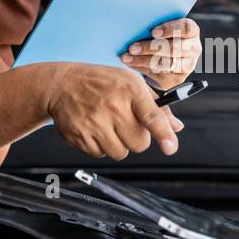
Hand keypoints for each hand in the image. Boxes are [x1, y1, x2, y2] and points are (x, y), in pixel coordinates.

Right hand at [43, 63, 184, 159]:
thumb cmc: (102, 83)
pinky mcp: (80, 135)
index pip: (152, 116)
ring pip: (120, 153)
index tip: (170, 148)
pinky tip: (94, 128)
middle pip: (139, 144)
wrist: (62, 84)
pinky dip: (100, 146)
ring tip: (108, 125)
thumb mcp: (131, 83)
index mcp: (130, 90)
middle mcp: (112, 106)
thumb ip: (156, 107)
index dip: (163, 134)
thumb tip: (176, 127)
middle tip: (126, 125)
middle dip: (137, 139)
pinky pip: (100, 154)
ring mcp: (94, 122)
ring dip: (118, 144)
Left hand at [120, 17, 201, 88]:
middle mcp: (194, 49)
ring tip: (126, 57)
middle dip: (151, 48)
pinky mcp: (176, 79)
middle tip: (132, 47)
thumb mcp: (161, 25)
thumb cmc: (159, 34)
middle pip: (174, 49)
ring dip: (143, 60)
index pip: (186, 29)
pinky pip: (159, 75)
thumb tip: (135, 22)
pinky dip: (142, 68)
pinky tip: (130, 63)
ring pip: (166, 64)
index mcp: (192, 32)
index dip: (170, 30)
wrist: (162, 53)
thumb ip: (155, 22)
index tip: (152, 32)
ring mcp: (187, 66)